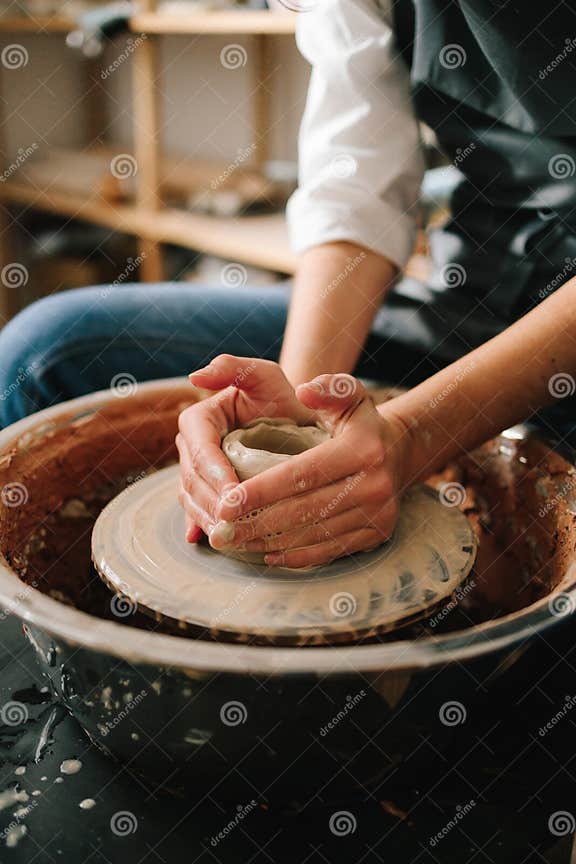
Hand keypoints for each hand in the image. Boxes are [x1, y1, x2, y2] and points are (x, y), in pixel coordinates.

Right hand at [176, 354, 313, 543]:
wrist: (292, 422)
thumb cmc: (280, 397)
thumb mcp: (263, 376)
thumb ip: (234, 368)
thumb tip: (195, 376)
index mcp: (199, 419)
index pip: (200, 448)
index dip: (213, 470)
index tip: (233, 489)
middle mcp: (191, 446)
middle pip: (192, 478)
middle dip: (210, 500)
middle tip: (232, 520)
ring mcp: (195, 470)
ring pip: (191, 497)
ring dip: (206, 517)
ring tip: (226, 534)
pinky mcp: (205, 490)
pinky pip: (197, 510)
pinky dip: (202, 524)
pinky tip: (208, 538)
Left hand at [209, 371, 411, 567]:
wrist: (400, 453)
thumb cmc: (360, 423)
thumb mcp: (349, 395)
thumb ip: (327, 388)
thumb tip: (303, 391)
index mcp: (362, 450)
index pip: (302, 474)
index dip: (262, 490)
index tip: (227, 501)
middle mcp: (374, 486)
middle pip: (305, 510)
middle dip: (258, 522)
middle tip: (222, 530)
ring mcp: (378, 514)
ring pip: (314, 535)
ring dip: (271, 542)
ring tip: (237, 541)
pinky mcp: (376, 536)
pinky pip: (330, 551)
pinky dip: (296, 556)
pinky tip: (267, 553)